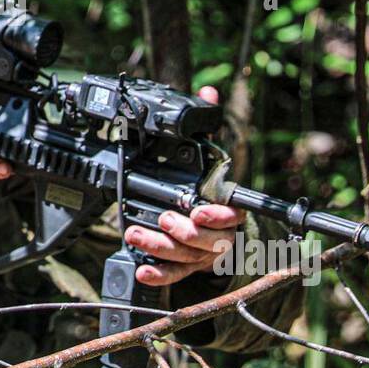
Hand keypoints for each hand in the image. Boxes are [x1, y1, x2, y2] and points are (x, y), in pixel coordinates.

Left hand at [121, 85, 244, 286]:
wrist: (224, 233)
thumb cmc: (216, 194)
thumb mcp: (213, 158)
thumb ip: (209, 128)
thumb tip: (207, 92)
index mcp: (230, 211)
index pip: (232, 216)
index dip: (218, 215)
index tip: (200, 210)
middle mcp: (220, 236)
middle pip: (207, 240)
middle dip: (184, 231)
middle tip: (163, 218)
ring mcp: (203, 255)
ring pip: (186, 257)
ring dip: (160, 247)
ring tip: (136, 234)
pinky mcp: (188, 268)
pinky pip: (175, 275)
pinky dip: (159, 275)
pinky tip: (142, 269)